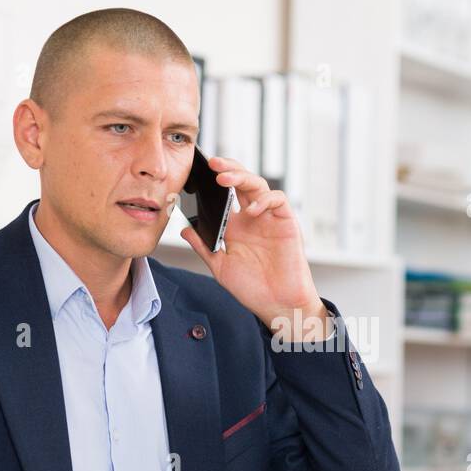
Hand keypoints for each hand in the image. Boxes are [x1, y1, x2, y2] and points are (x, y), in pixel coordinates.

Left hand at [177, 155, 330, 339]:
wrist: (278, 305)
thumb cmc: (253, 289)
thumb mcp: (220, 267)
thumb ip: (204, 247)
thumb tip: (184, 229)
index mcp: (236, 226)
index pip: (225, 194)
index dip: (213, 181)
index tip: (196, 174)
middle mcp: (253, 218)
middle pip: (241, 182)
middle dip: (228, 169)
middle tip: (212, 164)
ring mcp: (270, 218)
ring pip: (258, 185)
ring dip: (242, 177)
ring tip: (225, 179)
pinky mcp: (287, 223)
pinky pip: (278, 200)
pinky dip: (265, 199)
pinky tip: (252, 209)